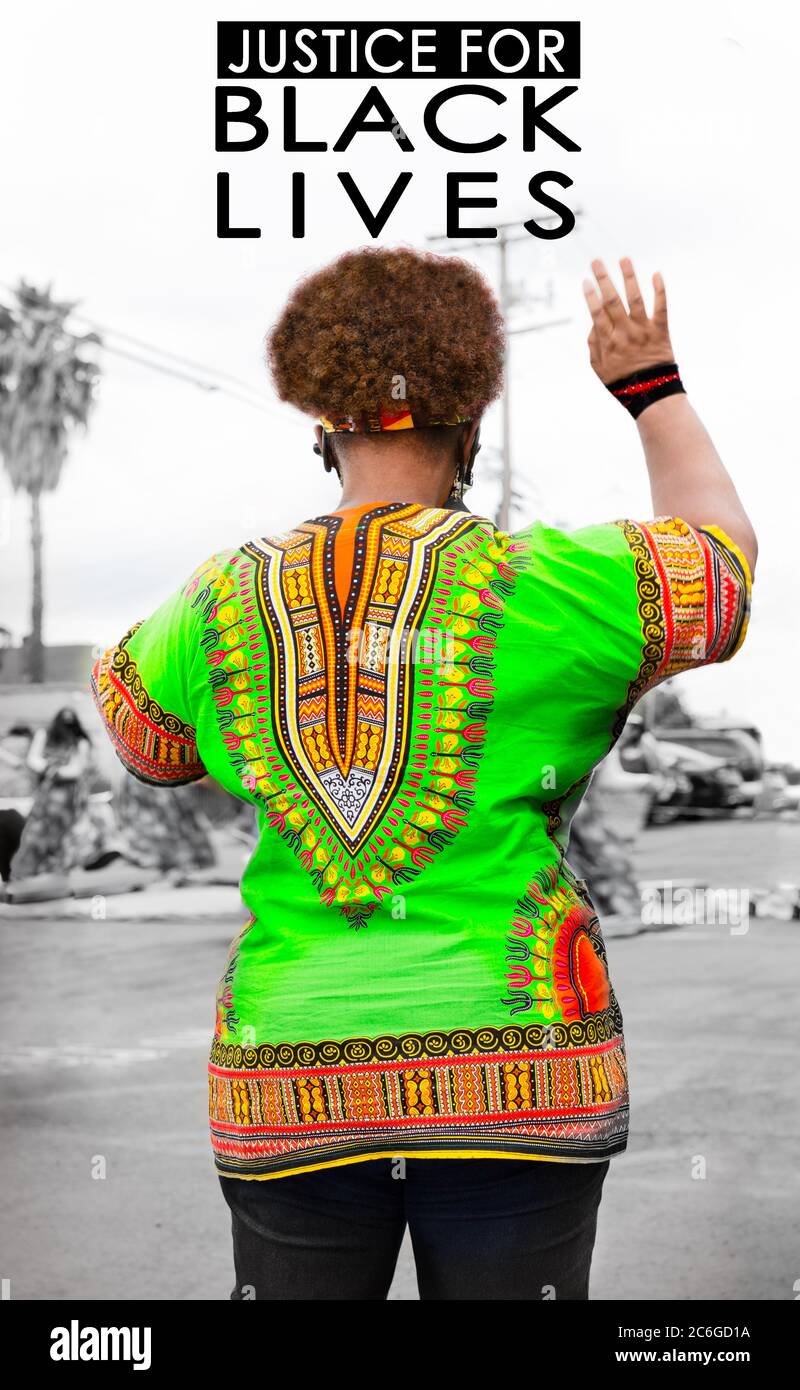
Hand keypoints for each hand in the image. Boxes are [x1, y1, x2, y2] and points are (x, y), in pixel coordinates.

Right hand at [583, 257, 674, 384]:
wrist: (651, 393)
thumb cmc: (622, 381)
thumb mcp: (599, 369)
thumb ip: (593, 345)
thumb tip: (593, 322)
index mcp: (608, 342)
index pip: (597, 313)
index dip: (590, 295)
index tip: (586, 280)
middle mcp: (625, 333)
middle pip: (612, 300)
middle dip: (603, 279)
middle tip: (596, 261)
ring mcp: (644, 330)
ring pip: (636, 299)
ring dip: (629, 277)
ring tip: (624, 259)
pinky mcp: (660, 331)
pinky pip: (661, 307)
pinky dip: (660, 290)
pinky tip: (656, 274)